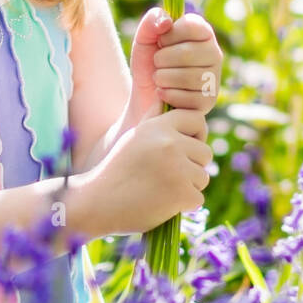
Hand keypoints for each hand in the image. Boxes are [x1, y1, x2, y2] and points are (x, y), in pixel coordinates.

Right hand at [72, 107, 211, 237]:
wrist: (97, 201)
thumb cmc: (117, 168)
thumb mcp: (133, 136)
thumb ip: (153, 118)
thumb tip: (165, 97)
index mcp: (159, 127)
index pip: (197, 120)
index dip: (196, 135)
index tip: (186, 147)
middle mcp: (170, 144)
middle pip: (205, 152)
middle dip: (192, 166)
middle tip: (168, 176)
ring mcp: (177, 169)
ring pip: (202, 177)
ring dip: (188, 187)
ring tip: (161, 189)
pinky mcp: (181, 194)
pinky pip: (198, 199)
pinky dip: (184, 205)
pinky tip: (163, 204)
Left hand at [130, 7, 222, 115]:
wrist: (146, 96)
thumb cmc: (149, 63)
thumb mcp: (144, 39)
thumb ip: (151, 22)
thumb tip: (166, 21)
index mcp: (203, 33)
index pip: (191, 26)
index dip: (169, 35)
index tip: (161, 41)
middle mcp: (214, 53)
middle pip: (187, 53)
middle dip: (161, 59)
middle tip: (157, 64)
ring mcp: (214, 78)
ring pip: (186, 77)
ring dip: (162, 78)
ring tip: (159, 78)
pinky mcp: (208, 101)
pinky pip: (185, 97)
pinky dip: (166, 95)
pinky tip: (163, 93)